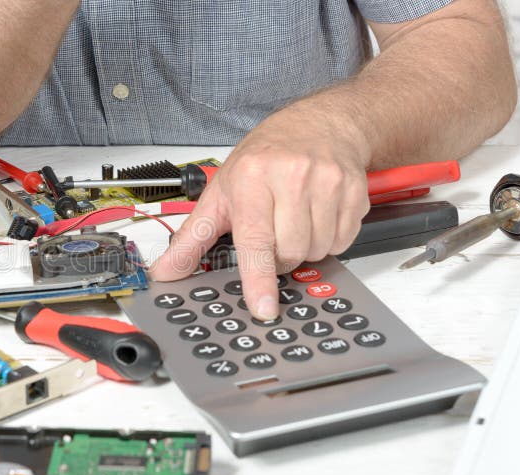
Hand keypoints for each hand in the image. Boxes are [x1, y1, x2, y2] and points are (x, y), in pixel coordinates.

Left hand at [150, 106, 371, 319]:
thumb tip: (166, 271)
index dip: (258, 278)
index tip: (262, 305)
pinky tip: (318, 215)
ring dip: (305, 248)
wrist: (318, 124)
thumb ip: (192, 238)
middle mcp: (291, 176)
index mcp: (251, 178)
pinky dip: (329, 238)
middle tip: (273, 232)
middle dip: (279, 256)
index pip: (255, 239)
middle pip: (289, 252)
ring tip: (295, 219)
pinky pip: (342, 240)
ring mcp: (326, 181)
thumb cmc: (265, 158)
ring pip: (317, 249)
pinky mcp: (353, 189)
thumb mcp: (221, 193)